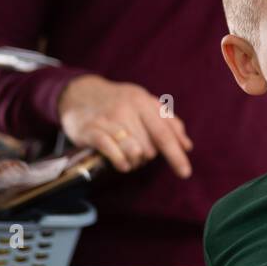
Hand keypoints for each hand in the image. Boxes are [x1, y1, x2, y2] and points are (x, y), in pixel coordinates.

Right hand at [57, 75, 192, 177]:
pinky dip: (119, 161)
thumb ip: (167, 122)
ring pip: (132, 150)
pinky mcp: (90, 129)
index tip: (185, 173)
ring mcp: (108, 118)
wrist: (80, 92)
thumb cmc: (119, 101)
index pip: (164, 132)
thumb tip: (187, 145)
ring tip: (130, 158)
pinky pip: (110, 149)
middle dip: (148, 156)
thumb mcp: (144, 103)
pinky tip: (122, 164)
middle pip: (149, 147)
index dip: (176, 154)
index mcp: (143, 101)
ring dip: (134, 161)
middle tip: (139, 152)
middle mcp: (127, 108)